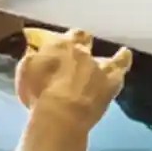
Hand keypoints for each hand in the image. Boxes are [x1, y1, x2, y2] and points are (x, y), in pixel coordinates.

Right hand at [15, 28, 131, 129]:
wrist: (60, 114)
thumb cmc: (37, 95)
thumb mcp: (26, 72)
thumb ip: (33, 59)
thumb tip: (35, 51)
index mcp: (59, 47)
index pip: (67, 36)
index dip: (68, 38)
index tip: (65, 43)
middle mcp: (81, 52)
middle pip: (86, 42)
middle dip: (84, 46)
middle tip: (82, 53)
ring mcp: (99, 67)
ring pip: (110, 57)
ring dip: (113, 57)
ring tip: (121, 53)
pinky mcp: (111, 82)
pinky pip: (121, 68)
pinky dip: (124, 61)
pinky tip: (125, 56)